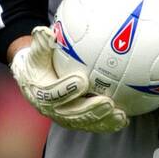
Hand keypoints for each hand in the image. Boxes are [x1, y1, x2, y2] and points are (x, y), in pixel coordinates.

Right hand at [10, 27, 128, 132]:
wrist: (34, 81)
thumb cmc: (38, 63)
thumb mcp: (36, 52)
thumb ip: (41, 43)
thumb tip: (45, 31)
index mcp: (40, 94)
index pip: (52, 94)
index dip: (66, 89)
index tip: (82, 81)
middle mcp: (52, 110)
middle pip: (71, 114)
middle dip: (90, 110)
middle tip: (107, 103)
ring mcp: (65, 118)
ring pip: (85, 123)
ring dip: (103, 120)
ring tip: (120, 115)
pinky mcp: (76, 122)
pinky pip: (93, 125)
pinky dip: (108, 124)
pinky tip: (124, 119)